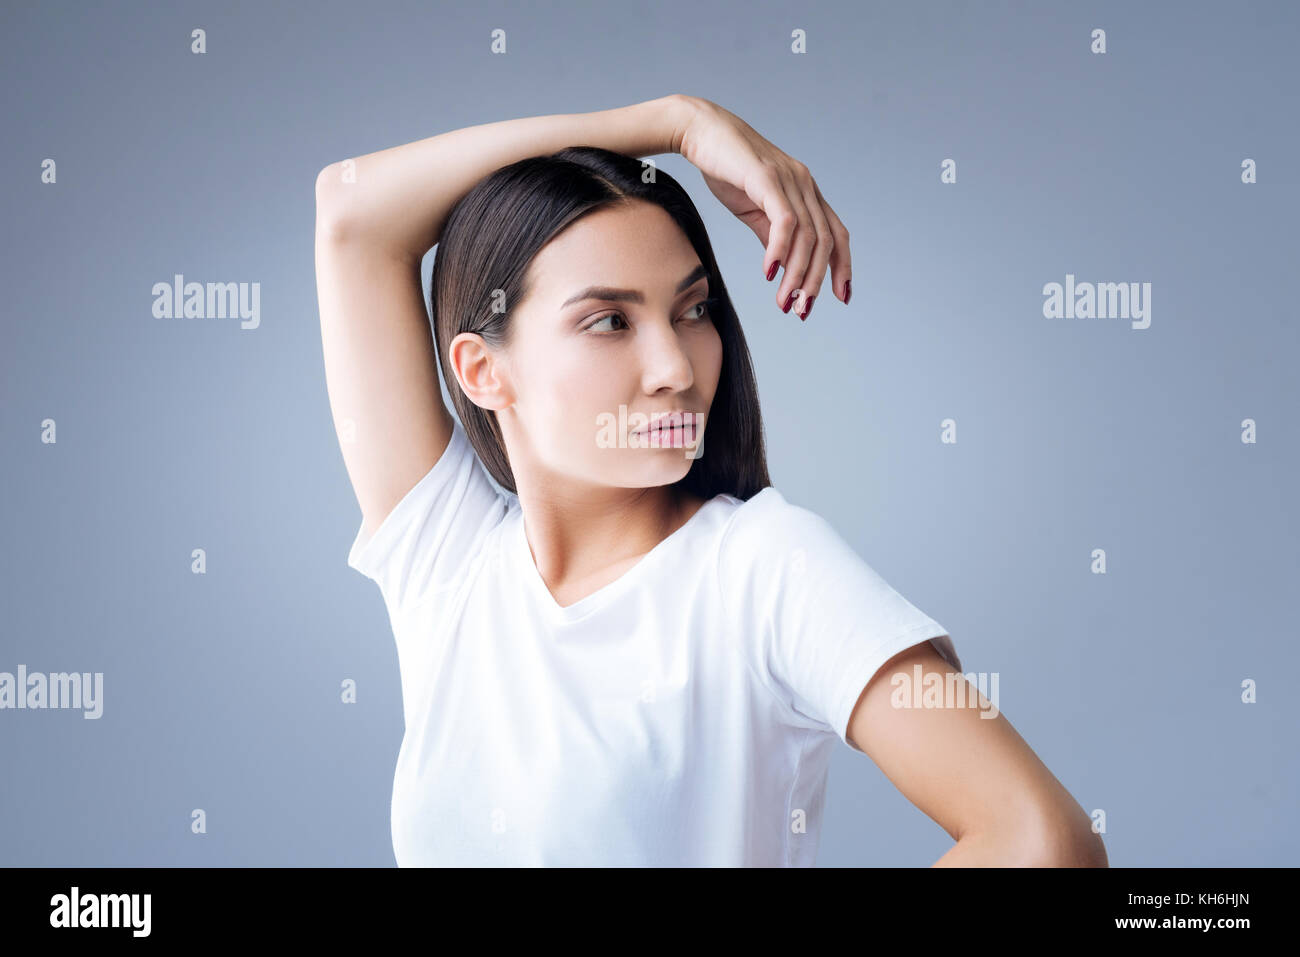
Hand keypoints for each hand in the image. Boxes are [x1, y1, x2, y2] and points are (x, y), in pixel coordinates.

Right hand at [674, 95, 850, 318]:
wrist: (700, 131)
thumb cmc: (726, 168)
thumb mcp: (754, 210)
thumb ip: (773, 236)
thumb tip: (785, 267)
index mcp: (806, 192)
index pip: (836, 234)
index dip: (842, 267)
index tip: (841, 297)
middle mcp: (805, 185)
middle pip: (825, 242)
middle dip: (816, 282)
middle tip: (801, 311)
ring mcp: (789, 180)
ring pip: (807, 237)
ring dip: (797, 275)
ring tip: (784, 301)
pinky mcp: (767, 178)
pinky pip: (784, 221)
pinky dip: (780, 251)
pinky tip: (769, 273)